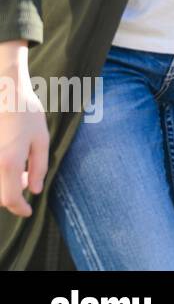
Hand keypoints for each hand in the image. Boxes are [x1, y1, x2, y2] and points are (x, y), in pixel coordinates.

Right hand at [0, 43, 48, 217]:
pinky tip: (12, 161)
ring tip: (23, 170)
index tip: (28, 211)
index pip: (9, 199)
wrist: (5, 91)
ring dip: (7, 183)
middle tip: (29, 181)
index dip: (19, 208)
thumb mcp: (41, 139)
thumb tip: (34, 190)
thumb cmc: (26, 113)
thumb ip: (38, 167)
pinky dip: (2, 172)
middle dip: (14, 194)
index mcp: (8, 161)